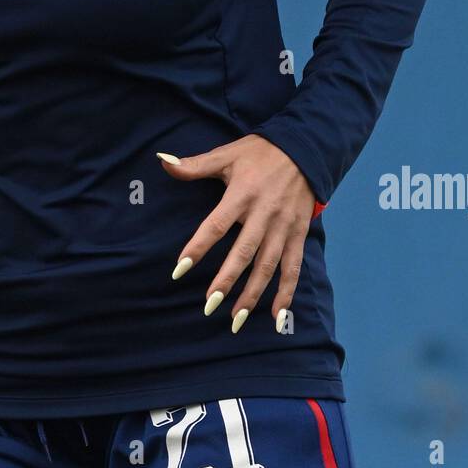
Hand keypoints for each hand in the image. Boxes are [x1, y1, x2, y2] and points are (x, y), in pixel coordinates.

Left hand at [156, 134, 316, 332]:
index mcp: (242, 195)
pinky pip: (293, 268)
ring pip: (268, 266)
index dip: (197, 247)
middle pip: (244, 253)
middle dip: (227, 281)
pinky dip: (286, 293)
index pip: (216, 226)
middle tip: (209, 305)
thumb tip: (162, 160)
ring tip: (236, 318)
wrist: (305, 150)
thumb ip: (195, 165)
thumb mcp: (226, 155)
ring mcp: (283, 227)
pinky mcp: (298, 235)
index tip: (179, 269)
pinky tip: (276, 316)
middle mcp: (263, 214)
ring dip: (253, 294)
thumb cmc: (260, 153)